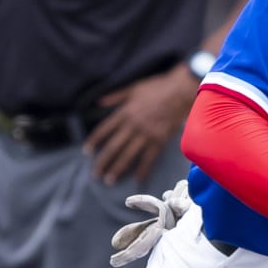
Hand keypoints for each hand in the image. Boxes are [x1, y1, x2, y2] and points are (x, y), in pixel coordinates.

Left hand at [85, 66, 199, 185]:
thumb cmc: (157, 87)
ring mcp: (146, 134)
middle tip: (96, 174)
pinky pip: (149, 158)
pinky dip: (143, 169)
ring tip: (109, 180)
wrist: (180, 91)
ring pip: (128, 155)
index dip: (94, 141)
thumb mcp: (133, 88)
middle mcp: (133, 125)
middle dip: (103, 161)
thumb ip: (116, 96)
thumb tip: (99, 102)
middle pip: (113, 146)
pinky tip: (137, 179)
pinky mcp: (160, 140)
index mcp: (125, 112)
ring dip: (118, 168)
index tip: (87, 152)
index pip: (104, 129)